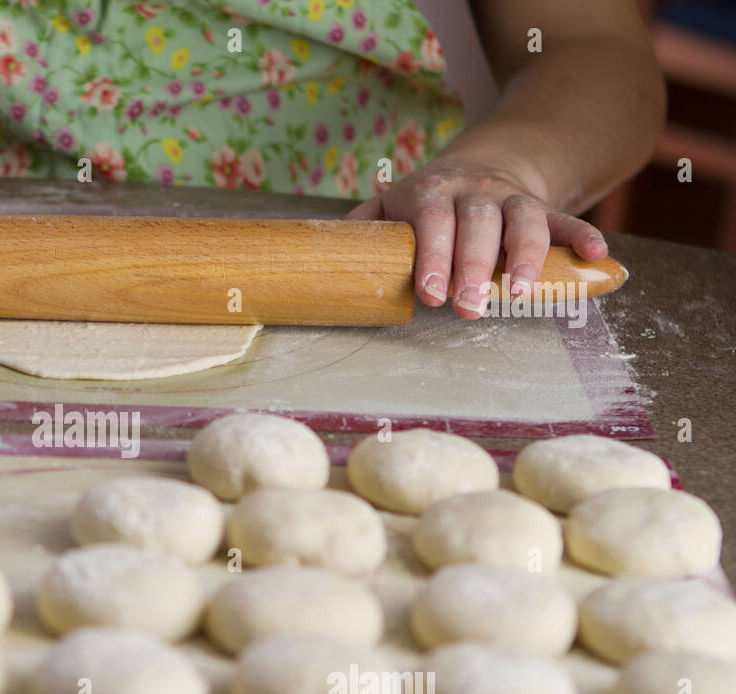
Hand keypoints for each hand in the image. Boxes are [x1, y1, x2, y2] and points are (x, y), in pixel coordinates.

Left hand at [347, 157, 608, 318]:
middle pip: (477, 224)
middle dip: (474, 266)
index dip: (431, 255)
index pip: (430, 220)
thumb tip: (317, 258)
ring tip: (522, 293)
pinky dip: (582, 236)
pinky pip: (565, 218)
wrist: (479, 163)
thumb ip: (362, 229)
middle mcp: (473, 191)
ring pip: (523, 220)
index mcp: (429, 192)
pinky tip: (598, 256)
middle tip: (469, 308)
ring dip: (526, 256)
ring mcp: (510, 197)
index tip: (430, 293)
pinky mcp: (543, 206)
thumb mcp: (389, 208)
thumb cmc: (422, 205)